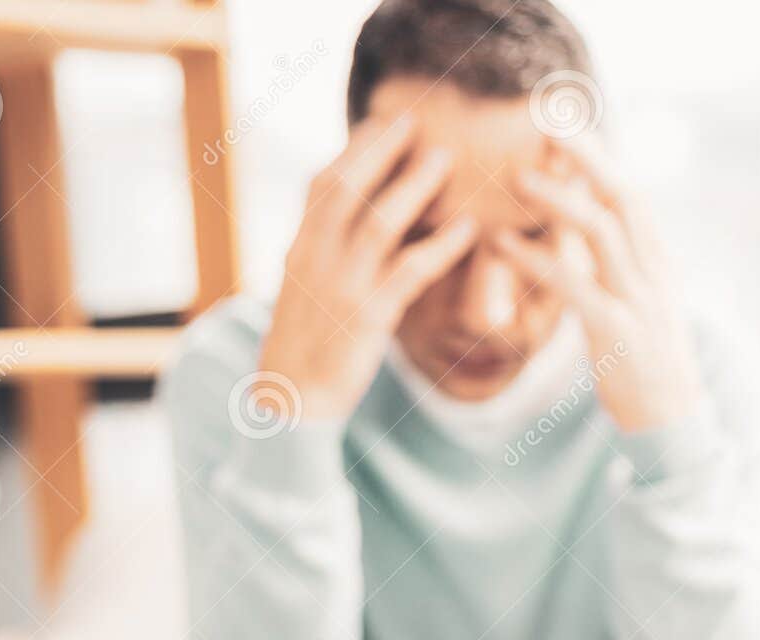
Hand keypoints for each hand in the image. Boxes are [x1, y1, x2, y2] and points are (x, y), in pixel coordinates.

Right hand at [259, 115, 478, 422]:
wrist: (291, 397)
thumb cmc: (308, 343)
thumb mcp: (307, 288)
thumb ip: (328, 251)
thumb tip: (358, 219)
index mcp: (300, 249)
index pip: (321, 185)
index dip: (353, 151)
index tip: (383, 123)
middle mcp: (315, 259)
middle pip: (346, 189)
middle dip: (380, 151)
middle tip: (416, 122)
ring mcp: (340, 287)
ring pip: (379, 224)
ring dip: (414, 187)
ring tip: (445, 159)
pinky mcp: (368, 317)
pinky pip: (409, 272)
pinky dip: (440, 246)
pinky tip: (468, 229)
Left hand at [491, 136, 703, 432]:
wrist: (674, 423)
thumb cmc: (647, 365)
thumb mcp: (639, 305)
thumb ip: (617, 265)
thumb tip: (589, 228)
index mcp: (659, 263)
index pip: (631, 195)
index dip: (600, 156)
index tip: (566, 123)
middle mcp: (654, 274)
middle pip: (623, 197)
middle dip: (587, 156)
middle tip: (546, 122)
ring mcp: (640, 302)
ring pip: (603, 232)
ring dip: (559, 199)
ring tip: (518, 178)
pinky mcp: (619, 333)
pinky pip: (576, 286)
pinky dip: (537, 260)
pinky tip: (503, 245)